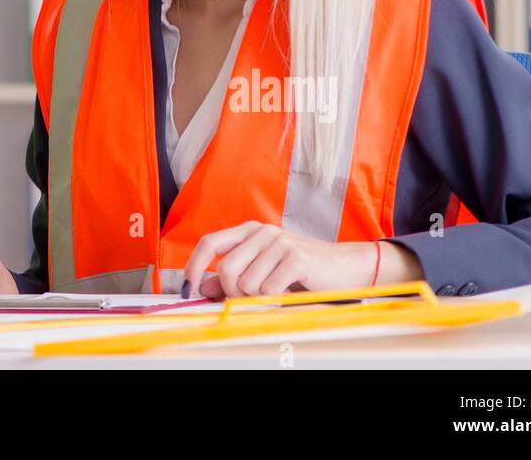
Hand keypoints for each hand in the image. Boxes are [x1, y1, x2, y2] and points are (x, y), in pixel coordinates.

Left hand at [180, 221, 420, 299]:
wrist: (344, 267)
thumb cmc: (300, 272)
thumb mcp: (262, 271)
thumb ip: (233, 278)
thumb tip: (203, 288)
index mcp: (248, 232)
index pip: (209, 243)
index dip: (194, 266)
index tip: (187, 290)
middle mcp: (261, 232)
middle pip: (226, 270)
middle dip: (234, 294)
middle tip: (253, 299)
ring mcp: (278, 242)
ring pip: (247, 284)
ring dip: (259, 299)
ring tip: (277, 292)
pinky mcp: (296, 257)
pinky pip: (269, 289)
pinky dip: (275, 300)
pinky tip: (289, 292)